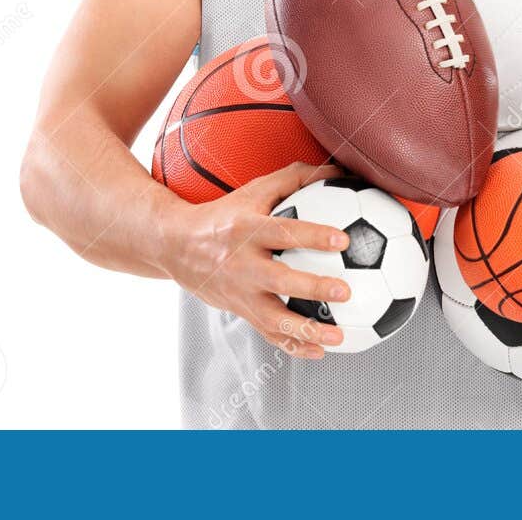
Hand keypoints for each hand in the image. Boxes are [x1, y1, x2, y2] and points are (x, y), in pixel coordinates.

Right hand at [158, 161, 352, 357]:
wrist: (176, 246)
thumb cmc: (226, 214)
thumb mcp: (254, 190)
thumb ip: (295, 179)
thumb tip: (339, 170)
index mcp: (247, 229)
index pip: (284, 232)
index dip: (313, 235)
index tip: (344, 239)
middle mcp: (242, 264)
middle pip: (280, 280)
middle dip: (314, 288)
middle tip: (346, 291)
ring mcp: (239, 293)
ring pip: (275, 318)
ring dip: (307, 331)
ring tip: (339, 336)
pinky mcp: (239, 312)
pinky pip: (268, 334)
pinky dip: (293, 346)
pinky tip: (320, 351)